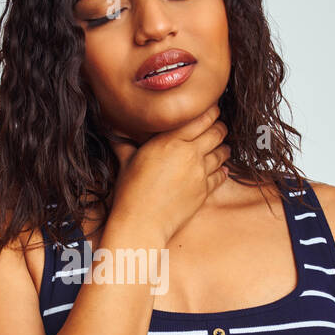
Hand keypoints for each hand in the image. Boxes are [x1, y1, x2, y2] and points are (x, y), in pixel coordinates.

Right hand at [106, 104, 230, 245]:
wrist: (142, 223)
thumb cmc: (130, 193)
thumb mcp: (126, 162)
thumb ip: (124, 143)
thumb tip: (111, 130)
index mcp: (169, 141)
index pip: (201, 118)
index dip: (210, 112)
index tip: (211, 111)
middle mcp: (188, 153)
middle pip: (217, 132)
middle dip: (219, 128)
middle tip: (218, 127)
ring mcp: (199, 173)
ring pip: (222, 152)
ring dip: (223, 148)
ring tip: (221, 147)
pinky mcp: (204, 191)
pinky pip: (221, 175)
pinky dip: (222, 170)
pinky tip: (220, 169)